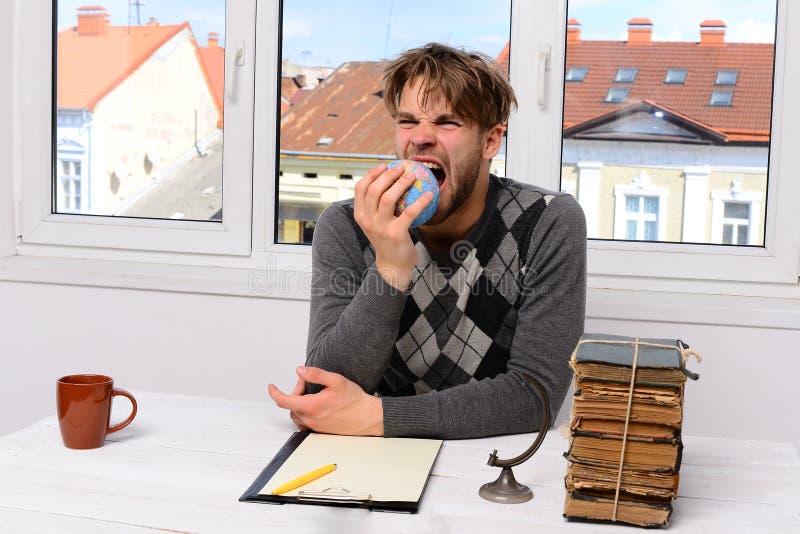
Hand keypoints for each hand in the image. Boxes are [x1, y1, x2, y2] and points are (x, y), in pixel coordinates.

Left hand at [268, 366, 383, 435]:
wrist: (367, 417)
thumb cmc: (354, 400)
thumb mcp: (336, 380)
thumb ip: (316, 374)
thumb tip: (300, 370)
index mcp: (311, 406)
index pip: (284, 400)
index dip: (274, 392)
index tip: (271, 386)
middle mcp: (310, 419)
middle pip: (292, 404)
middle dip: (296, 391)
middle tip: (309, 382)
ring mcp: (314, 426)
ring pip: (297, 413)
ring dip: (299, 402)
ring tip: (313, 393)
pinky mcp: (319, 431)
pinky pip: (303, 422)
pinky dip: (303, 412)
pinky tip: (314, 405)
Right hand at [354, 163, 434, 289]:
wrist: (392, 265)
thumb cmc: (387, 239)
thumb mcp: (375, 222)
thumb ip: (376, 206)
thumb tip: (390, 180)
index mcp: (360, 215)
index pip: (360, 188)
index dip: (371, 174)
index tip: (384, 166)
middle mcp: (367, 220)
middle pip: (374, 190)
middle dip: (388, 175)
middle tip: (401, 168)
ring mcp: (380, 227)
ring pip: (388, 198)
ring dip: (401, 184)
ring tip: (412, 176)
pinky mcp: (395, 234)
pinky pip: (409, 212)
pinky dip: (420, 201)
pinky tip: (429, 194)